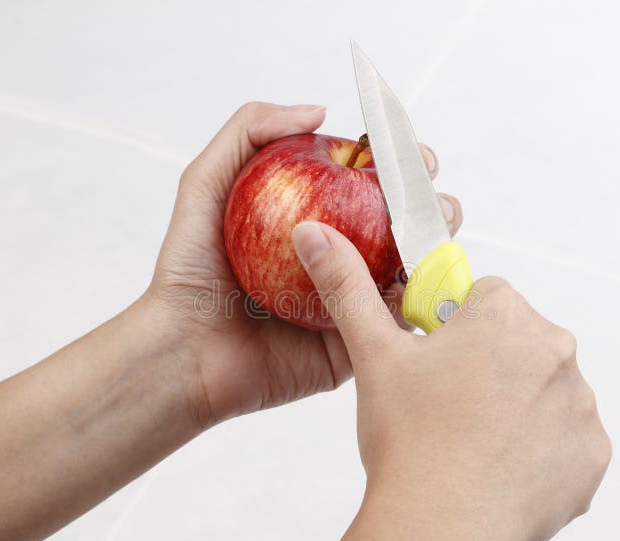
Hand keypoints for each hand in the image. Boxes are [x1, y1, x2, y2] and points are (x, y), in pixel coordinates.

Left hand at [143, 102, 461, 425]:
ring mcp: (349, 302)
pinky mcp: (353, 345)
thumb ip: (250, 132)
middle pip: (401, 224)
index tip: (415, 157)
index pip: (368, 183)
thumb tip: (318, 111)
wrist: (183, 351)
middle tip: (433, 200)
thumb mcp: (207, 184)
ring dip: (436, 248)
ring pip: (409, 271)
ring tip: (436, 233)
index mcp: (314, 221)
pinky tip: (415, 280)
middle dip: (431, 205)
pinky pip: (391, 322)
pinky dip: (412, 300)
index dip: (399, 165)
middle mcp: (338, 258)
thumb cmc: (188, 272)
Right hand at [294, 223, 611, 540]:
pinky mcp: (592, 455)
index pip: (486, 297)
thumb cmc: (408, 440)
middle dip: (487, 363)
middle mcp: (557, 351)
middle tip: (447, 403)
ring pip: (543, 388)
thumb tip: (316, 234)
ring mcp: (582, 406)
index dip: (455, 327)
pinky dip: (541, 449)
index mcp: (506, 315)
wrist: (438, 526)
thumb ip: (347, 286)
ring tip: (471, 438)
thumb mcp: (372, 354)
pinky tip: (501, 465)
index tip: (437, 359)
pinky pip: (567, 438)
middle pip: (517, 341)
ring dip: (516, 404)